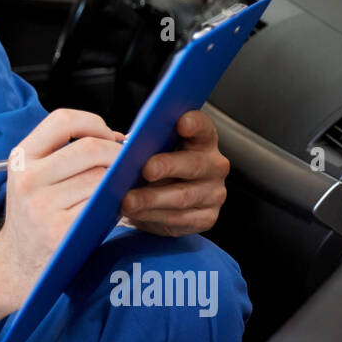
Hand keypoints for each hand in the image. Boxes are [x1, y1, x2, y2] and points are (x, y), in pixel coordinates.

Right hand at [0, 109, 125, 301]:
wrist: (14, 265)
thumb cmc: (32, 217)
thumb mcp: (31, 178)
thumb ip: (61, 154)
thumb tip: (116, 138)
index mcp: (21, 158)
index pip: (62, 120)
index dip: (93, 123)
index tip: (108, 136)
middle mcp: (28, 179)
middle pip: (89, 148)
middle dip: (116, 153)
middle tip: (125, 164)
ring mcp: (43, 206)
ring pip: (99, 177)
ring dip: (117, 180)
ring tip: (118, 186)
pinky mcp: (61, 230)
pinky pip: (101, 205)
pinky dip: (114, 202)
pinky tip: (113, 206)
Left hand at [119, 110, 228, 236]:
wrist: (160, 202)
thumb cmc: (155, 167)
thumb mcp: (152, 150)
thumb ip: (147, 144)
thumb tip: (127, 146)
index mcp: (202, 140)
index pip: (203, 127)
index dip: (194, 123)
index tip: (182, 122)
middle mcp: (214, 165)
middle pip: (193, 164)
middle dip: (167, 166)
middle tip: (146, 170)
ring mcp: (213, 193)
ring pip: (183, 196)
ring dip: (152, 199)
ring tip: (128, 200)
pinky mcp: (206, 217)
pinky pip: (178, 219)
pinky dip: (153, 216)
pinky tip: (136, 213)